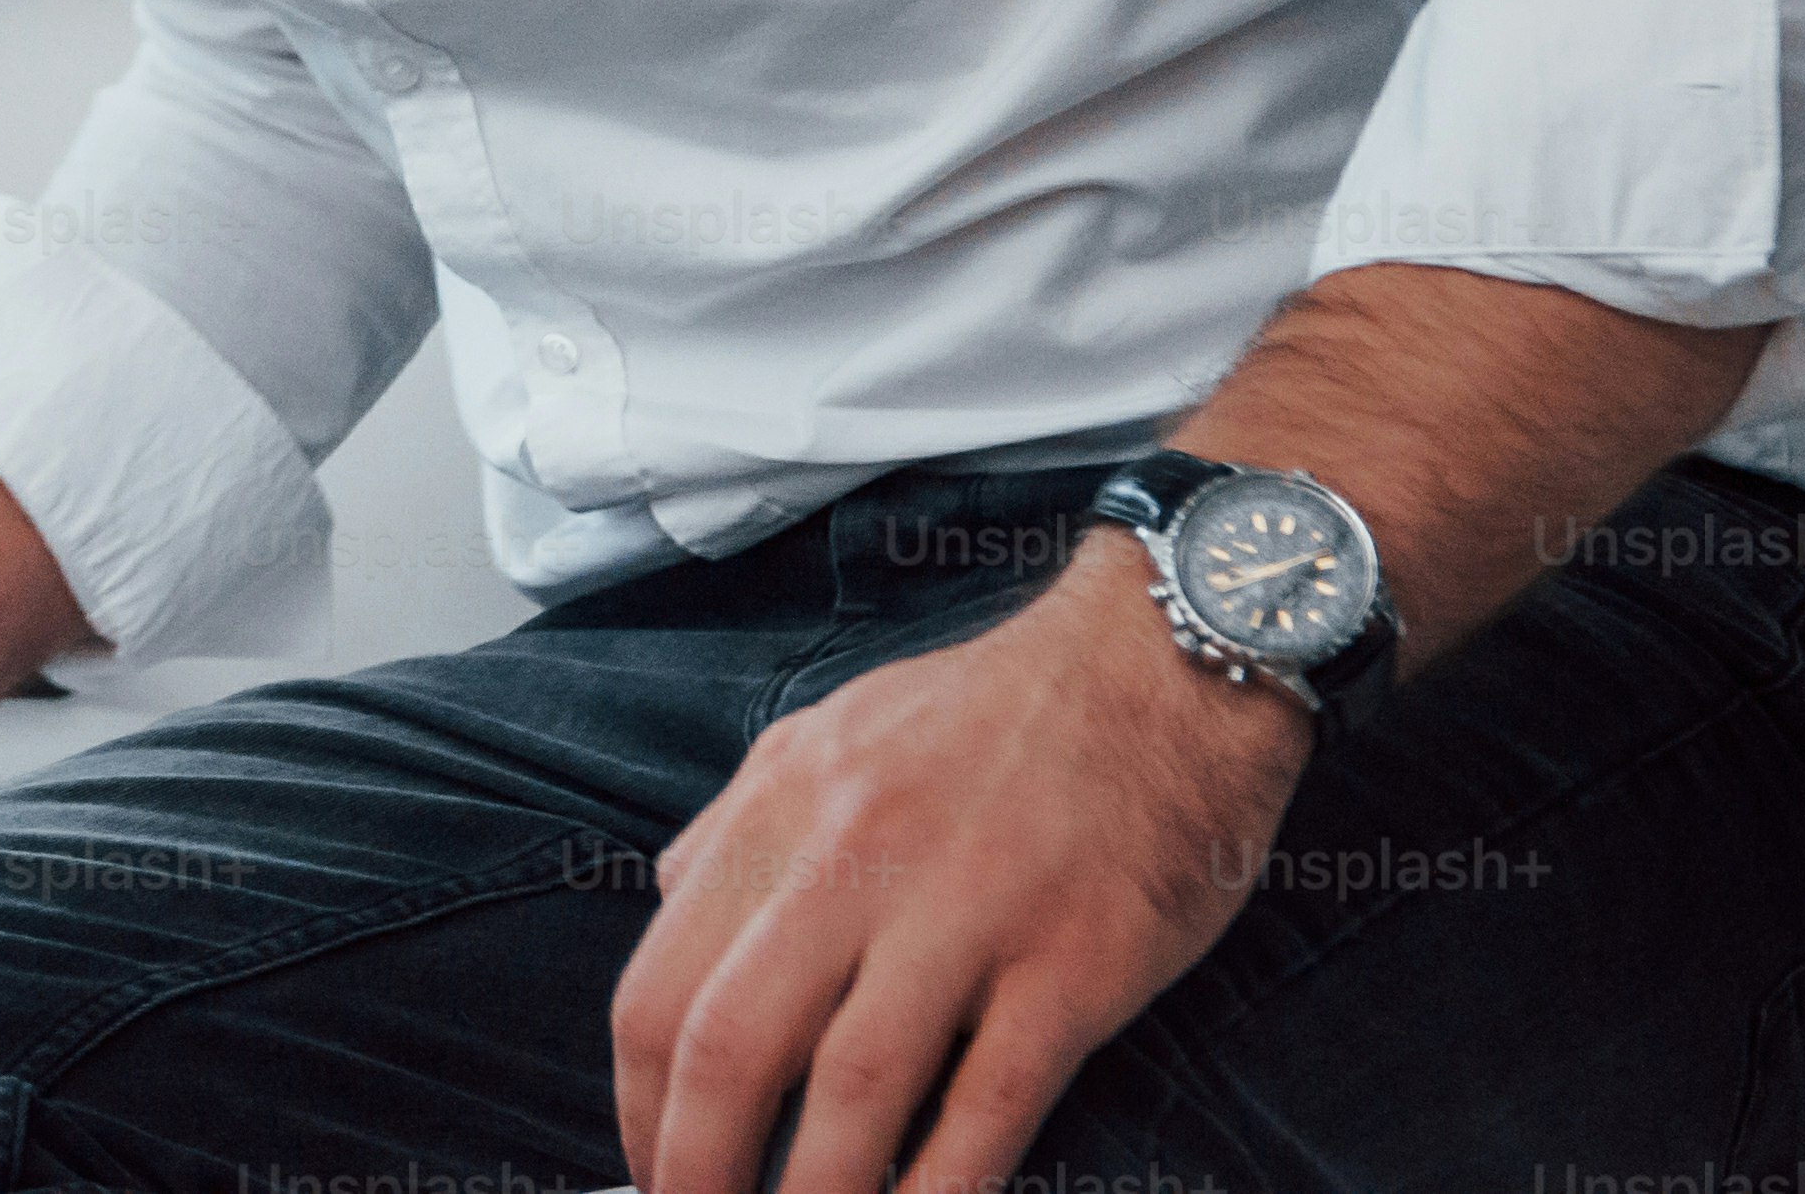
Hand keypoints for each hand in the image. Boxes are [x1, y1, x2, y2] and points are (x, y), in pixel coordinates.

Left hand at [608, 559, 1312, 1193]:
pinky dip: (943, 1188)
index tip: (648, 1167)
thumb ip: (743, 825)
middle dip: (697, 1168)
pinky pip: (992, 1100)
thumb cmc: (995, 712)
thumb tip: (669, 905)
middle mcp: (857, 856)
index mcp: (784, 808)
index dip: (639, 1102)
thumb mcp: (832, 733)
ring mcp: (970, 911)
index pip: (662, 982)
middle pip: (732, 1045)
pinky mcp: (1078, 962)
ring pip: (855, 1088)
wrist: (1164, 663)